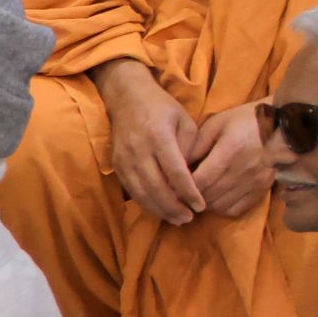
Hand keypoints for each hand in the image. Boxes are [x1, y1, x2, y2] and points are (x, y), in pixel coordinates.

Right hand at [96, 61, 207, 225]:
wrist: (128, 97)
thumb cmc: (163, 108)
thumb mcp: (185, 121)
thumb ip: (191, 148)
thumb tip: (193, 178)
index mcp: (159, 136)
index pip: (176, 173)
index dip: (189, 193)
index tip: (201, 206)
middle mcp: (139, 149)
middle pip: (157, 187)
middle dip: (175, 207)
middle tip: (190, 218)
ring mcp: (125, 158)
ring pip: (142, 193)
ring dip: (160, 210)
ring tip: (178, 219)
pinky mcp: (117, 165)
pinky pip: (132, 190)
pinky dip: (147, 203)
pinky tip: (160, 210)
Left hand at [185, 104, 271, 220]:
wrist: (281, 126)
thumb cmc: (244, 121)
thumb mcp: (216, 124)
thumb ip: (196, 145)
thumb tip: (176, 166)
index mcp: (230, 151)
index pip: (200, 180)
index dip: (182, 187)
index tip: (170, 186)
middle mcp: (243, 170)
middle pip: (208, 196)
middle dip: (190, 196)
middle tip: (179, 193)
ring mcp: (254, 183)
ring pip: (220, 206)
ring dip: (204, 204)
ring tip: (196, 195)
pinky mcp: (262, 190)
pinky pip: (236, 210)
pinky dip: (221, 208)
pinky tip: (215, 198)